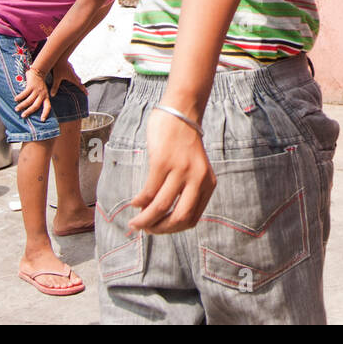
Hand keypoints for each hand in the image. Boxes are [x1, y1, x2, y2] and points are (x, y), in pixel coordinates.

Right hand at [14, 66, 51, 119]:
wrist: (39, 71)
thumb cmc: (40, 84)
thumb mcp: (43, 92)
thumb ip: (40, 98)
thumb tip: (33, 107)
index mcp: (46, 96)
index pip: (48, 107)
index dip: (45, 113)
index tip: (42, 120)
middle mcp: (42, 94)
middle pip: (35, 106)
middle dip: (29, 112)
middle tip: (23, 116)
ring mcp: (37, 90)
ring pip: (29, 101)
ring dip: (22, 106)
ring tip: (17, 109)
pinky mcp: (31, 86)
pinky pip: (24, 93)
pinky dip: (20, 97)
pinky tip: (16, 99)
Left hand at [50, 58, 85, 96]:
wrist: (60, 57)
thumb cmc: (59, 68)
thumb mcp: (56, 78)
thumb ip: (55, 86)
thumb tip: (52, 95)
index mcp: (72, 78)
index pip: (79, 85)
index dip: (83, 90)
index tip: (87, 94)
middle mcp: (74, 74)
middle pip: (78, 80)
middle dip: (80, 85)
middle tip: (81, 88)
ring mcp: (72, 69)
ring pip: (75, 76)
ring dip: (76, 79)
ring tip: (73, 82)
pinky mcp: (69, 66)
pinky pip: (72, 72)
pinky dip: (71, 75)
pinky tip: (67, 75)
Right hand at [127, 108, 216, 233]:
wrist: (181, 112)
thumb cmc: (184, 143)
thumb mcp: (194, 169)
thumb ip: (187, 189)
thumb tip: (161, 217)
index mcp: (208, 184)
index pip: (191, 219)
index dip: (172, 230)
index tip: (158, 229)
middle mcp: (197, 179)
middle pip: (179, 218)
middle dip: (160, 230)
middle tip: (145, 231)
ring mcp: (180, 170)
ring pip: (161, 207)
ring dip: (145, 220)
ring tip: (135, 223)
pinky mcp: (163, 162)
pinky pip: (149, 191)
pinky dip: (140, 202)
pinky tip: (135, 203)